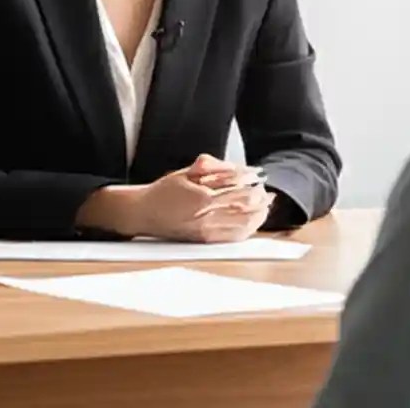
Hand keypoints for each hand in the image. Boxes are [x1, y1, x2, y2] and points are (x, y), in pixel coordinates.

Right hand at [129, 157, 273, 242]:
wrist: (143, 213)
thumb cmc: (163, 191)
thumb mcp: (187, 171)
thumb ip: (214, 168)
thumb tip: (239, 169)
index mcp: (203, 198)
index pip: (242, 194)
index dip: (254, 185)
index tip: (258, 177)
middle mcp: (207, 218)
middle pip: (248, 212)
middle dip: (261, 200)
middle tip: (265, 191)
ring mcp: (207, 233)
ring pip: (245, 226)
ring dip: (259, 215)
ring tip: (264, 205)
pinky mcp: (205, 241)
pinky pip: (234, 237)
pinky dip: (248, 228)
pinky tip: (252, 220)